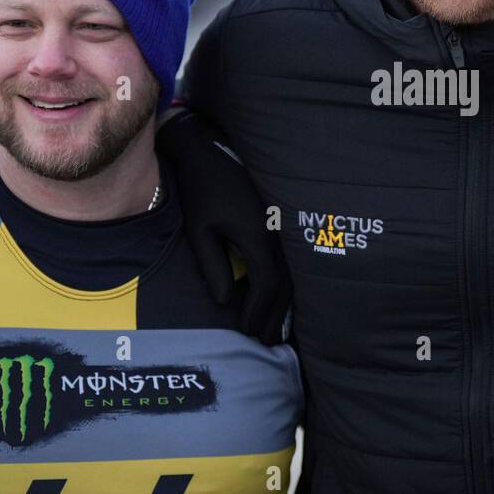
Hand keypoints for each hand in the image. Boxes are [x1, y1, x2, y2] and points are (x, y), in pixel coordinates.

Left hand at [156, 108, 290, 344]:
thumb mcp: (200, 229)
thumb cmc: (202, 190)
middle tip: (265, 342)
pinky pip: (291, 261)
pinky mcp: (283, 221)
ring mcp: (284, 225)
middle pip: (286, 285)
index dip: (258, 312)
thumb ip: (213, 266)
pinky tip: (276, 299)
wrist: (214, 150)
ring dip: (283, 304)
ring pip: (293, 274)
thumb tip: (224, 302)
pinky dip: (285, 285)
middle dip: (275, 316)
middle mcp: (278, 231)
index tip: (247, 334)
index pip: (266, 284)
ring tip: (273, 328)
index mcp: (258, 234)